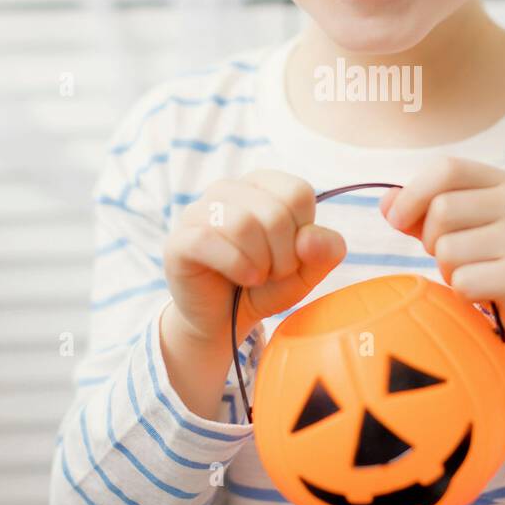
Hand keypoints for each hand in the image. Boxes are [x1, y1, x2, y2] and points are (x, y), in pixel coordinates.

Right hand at [162, 169, 346, 350]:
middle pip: (275, 212)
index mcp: (262, 184)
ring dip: (260, 263)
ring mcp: (199, 211)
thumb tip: (310, 237)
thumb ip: (325, 251)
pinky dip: (237, 266)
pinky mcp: (180, 239)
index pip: (298, 192)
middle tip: (273, 273)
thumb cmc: (265, 285)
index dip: (304, 233)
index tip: (293, 254)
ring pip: (243, 224)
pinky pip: (210, 240)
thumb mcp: (307, 271)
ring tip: (257, 277)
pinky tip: (243, 278)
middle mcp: (228, 189)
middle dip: (284, 255)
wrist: (224, 320)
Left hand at [379, 156, 504, 386]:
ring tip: (475, 276)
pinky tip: (485, 294)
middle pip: (442, 210)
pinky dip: (462, 294)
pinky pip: (462, 281)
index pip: (448, 168)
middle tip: (454, 259)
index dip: (412, 193)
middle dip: (432, 241)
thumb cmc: (499, 264)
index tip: (396, 220)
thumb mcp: (469, 228)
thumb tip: (386, 203)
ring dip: (448, 271)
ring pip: (448, 249)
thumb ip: (426, 213)